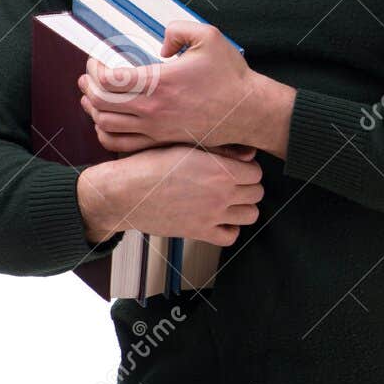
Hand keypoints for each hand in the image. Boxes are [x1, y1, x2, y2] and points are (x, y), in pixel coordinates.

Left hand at [78, 20, 293, 157]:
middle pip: (100, 101)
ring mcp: (155, 128)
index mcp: (159, 82)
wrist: (248, 111)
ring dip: (93, 110)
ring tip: (92, 97)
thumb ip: (177, 30)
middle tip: (88, 76)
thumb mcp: (208, 36)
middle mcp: (152, 109)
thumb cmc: (230, 76)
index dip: (94, 67)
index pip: (108, 79)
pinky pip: (121, 144)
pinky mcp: (161, 140)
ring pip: (106, 124)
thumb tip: (161, 43)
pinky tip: (107, 122)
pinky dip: (106, 133)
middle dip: (88, 86)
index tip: (96, 59)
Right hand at [78, 145, 262, 246]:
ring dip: (243, 207)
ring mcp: (212, 215)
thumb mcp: (187, 147)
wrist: (126, 192)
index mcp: (220, 169)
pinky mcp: (200, 232)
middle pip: (256, 193)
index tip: (236, 168)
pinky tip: (219, 218)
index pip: (256, 172)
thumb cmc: (151, 165)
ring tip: (229, 200)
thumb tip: (249, 155)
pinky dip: (229, 229)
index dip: (247, 168)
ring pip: (250, 215)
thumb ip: (221, 151)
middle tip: (233, 182)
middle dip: (248, 186)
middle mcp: (221, 193)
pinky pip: (231, 236)